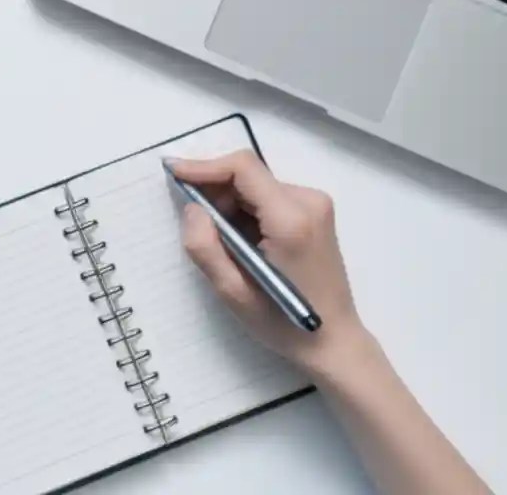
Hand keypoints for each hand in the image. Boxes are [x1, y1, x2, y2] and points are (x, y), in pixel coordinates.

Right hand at [172, 151, 370, 375]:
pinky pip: (269, 197)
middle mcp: (309, 201)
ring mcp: (316, 205)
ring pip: (257, 186)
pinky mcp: (315, 213)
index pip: (243, 168)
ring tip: (223, 244)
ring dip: (230, 205)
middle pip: (249, 176)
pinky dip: (247, 211)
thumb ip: (205, 247)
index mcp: (290, 219)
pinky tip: (242, 243)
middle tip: (195, 226)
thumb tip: (192, 208)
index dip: (204, 167)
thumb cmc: (283, 324)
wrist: (334, 341)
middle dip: (215, 193)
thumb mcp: (233, 292)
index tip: (173, 174)